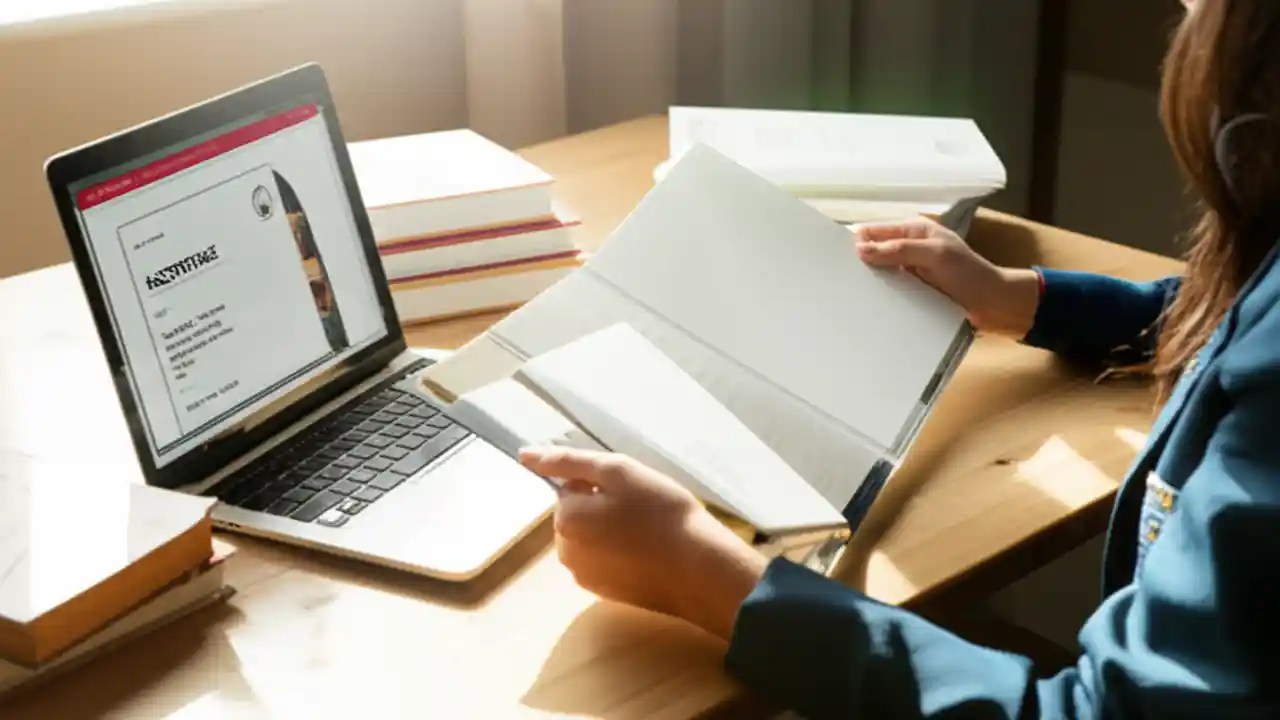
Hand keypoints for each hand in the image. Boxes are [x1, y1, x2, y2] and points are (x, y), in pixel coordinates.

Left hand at [519, 446, 767, 640]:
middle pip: (578, 515)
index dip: (602, 485)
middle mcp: (566, 552)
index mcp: (565, 520)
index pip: (571, 488)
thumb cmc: (661, 512)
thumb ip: (568, 462)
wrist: (700, 570)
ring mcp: (585, 578)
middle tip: (643, 509)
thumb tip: (524, 455)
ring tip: (648, 531)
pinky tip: (649, 553)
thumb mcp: (619, 472)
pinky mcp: (606, 594)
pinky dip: (621, 554)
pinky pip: (605, 562)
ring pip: (591, 539)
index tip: (632, 491)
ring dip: (611, 531)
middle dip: (602, 508)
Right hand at [853, 218, 1040, 336]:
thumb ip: (899, 249)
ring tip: (847, 296)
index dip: (855, 242)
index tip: (834, 259)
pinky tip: (867, 306)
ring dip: (868, 282)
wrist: (994, 304)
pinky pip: (889, 290)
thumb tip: (860, 249)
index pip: (873, 230)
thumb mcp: (935, 255)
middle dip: (857, 263)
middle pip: (872, 252)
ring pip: (879, 273)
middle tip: (837, 282)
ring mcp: (909, 270)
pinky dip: (880, 296)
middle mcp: (908, 247)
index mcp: (913, 230)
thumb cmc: (968, 274)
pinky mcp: (912, 291)